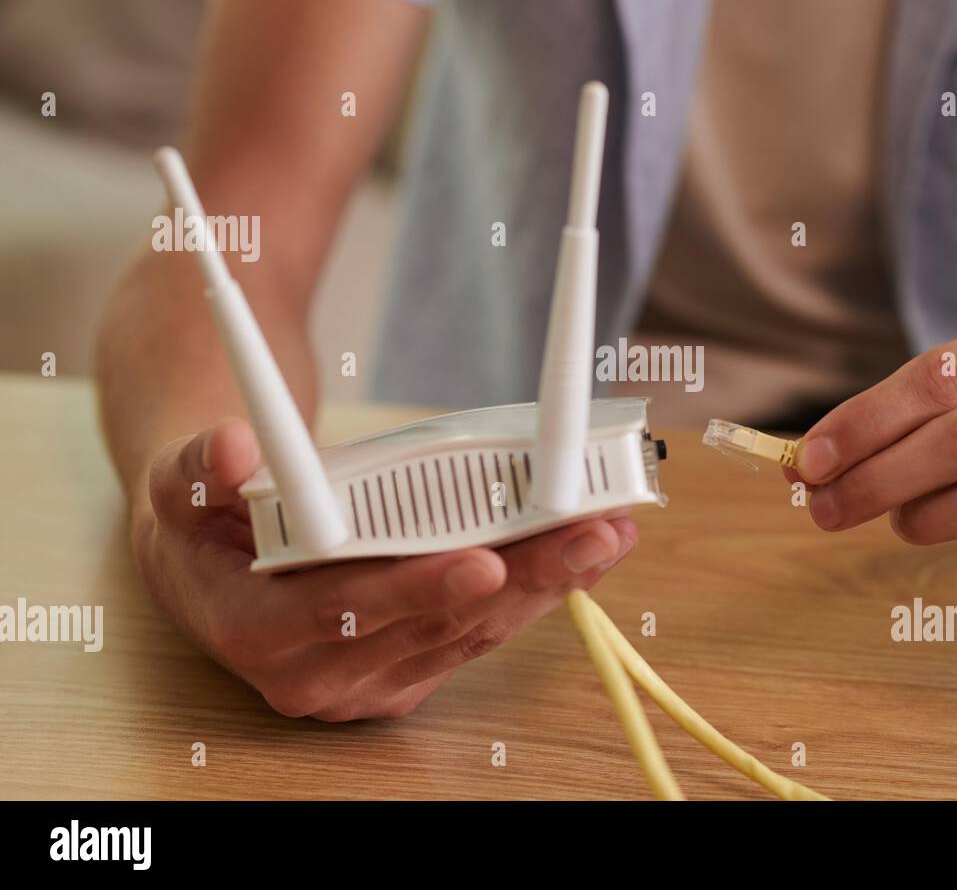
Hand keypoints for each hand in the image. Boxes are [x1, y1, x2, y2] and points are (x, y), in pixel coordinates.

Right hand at [133, 417, 636, 719]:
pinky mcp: (410, 670)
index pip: (343, 611)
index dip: (416, 588)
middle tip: (590, 531)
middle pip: (435, 623)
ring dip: (547, 582)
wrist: (215, 566)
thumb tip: (232, 445)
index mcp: (256, 629)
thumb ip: (201, 465)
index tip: (483, 558)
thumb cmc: (203, 520)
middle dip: (522, 575)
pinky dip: (536, 589)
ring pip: (473, 630)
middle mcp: (319, 672)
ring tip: (608, 531)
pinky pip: (481, 631)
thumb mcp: (179, 483)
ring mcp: (371, 679)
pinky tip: (584, 553)